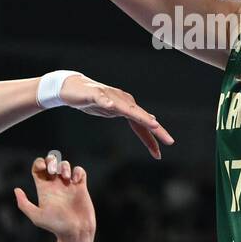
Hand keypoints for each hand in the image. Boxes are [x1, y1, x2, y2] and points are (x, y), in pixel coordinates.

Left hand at [14, 153, 95, 241]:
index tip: (43, 167)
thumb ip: (24, 204)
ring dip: (64, 166)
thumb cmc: (55, 226)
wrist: (75, 232)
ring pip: (65, 165)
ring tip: (66, 177)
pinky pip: (79, 171)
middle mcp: (55, 185)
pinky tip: (75, 181)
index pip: (38, 169)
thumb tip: (16, 190)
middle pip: (51, 163)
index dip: (39, 163)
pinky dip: (77, 172)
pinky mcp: (81, 187)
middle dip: (52, 160)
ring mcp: (68, 185)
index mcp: (44, 189)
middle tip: (53, 170)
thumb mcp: (36, 217)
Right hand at [59, 74, 174, 158]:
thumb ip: (128, 116)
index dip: (151, 139)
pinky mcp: (94, 93)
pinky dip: (107, 102)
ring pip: (126, 107)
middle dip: (155, 129)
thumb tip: (148, 121)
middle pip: (140, 116)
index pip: (142, 125)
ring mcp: (109, 96)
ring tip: (152, 123)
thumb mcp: (112, 112)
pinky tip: (110, 106)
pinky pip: (101, 98)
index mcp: (126, 107)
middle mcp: (121, 100)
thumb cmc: (92, 100)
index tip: (159, 154)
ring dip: (140, 115)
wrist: (71, 87)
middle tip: (169, 141)